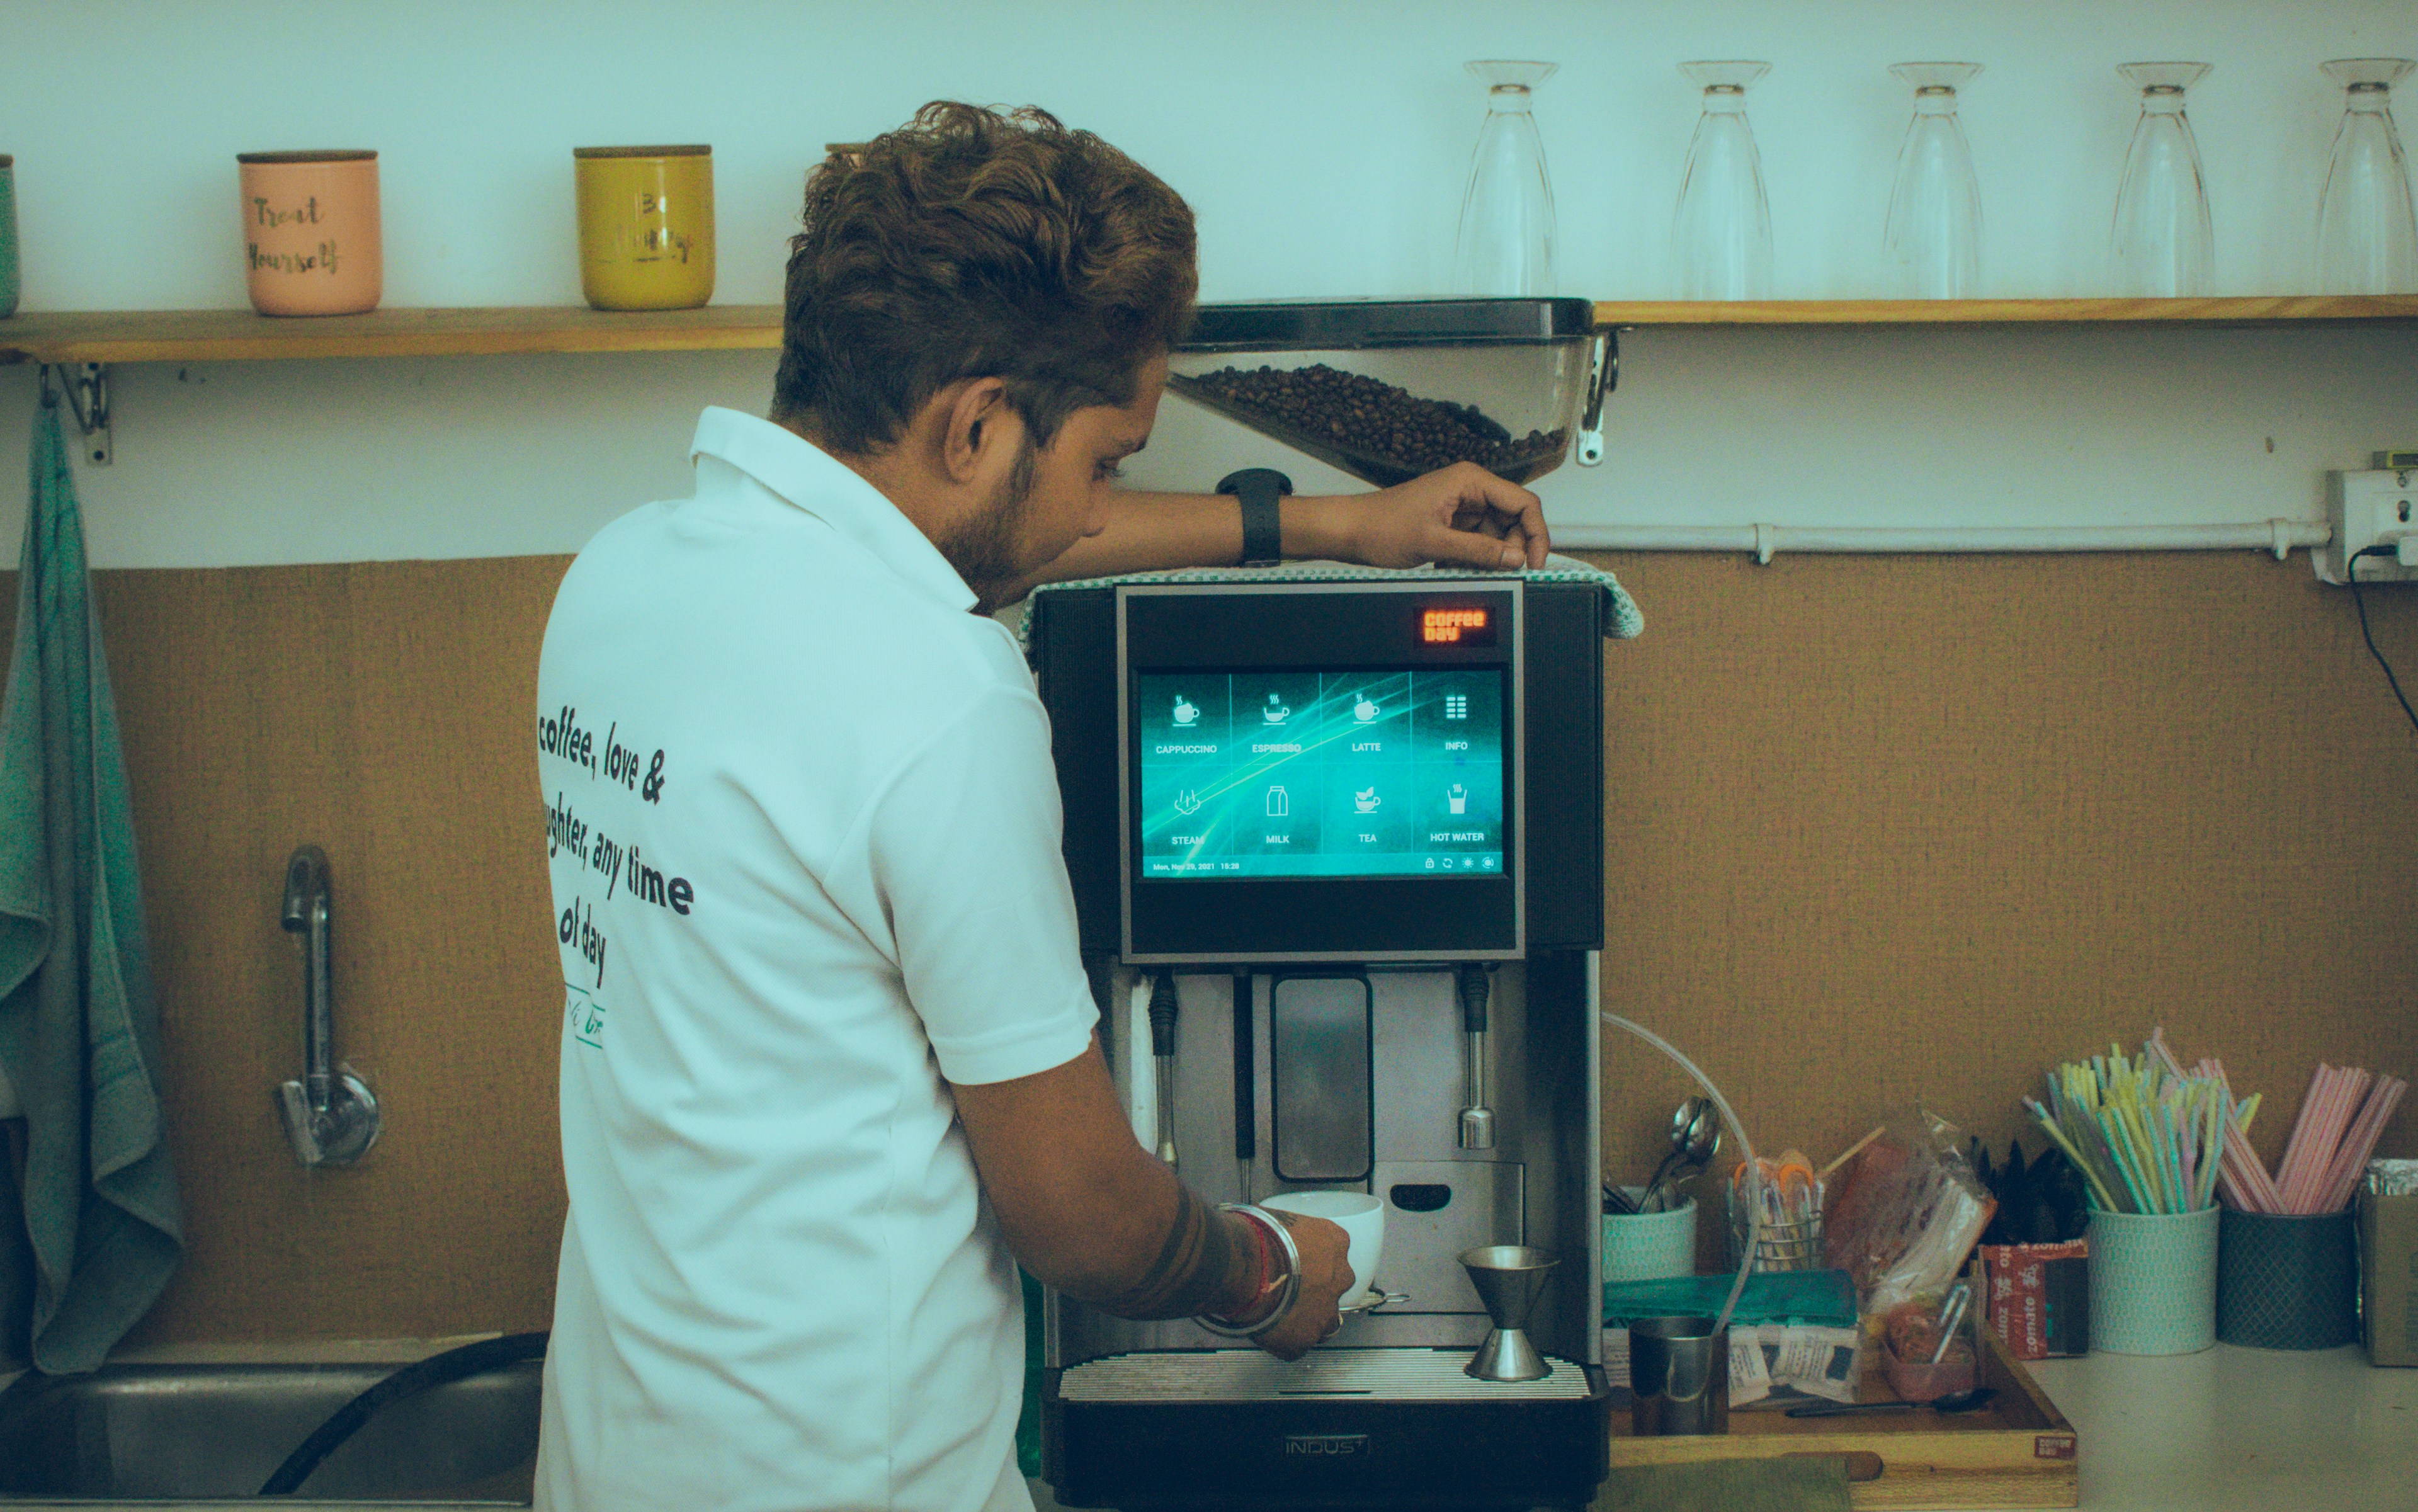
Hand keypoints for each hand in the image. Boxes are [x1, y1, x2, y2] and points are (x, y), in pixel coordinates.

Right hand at [1251, 1211, 1353, 1361]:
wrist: (1248, 1265)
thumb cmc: (1257, 1237)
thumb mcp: (1280, 1219)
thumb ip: (1289, 1234)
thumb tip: (1271, 1235)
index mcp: (1334, 1242)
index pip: (1334, 1254)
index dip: (1314, 1262)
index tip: (1299, 1265)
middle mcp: (1339, 1277)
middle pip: (1333, 1289)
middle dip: (1315, 1292)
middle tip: (1289, 1291)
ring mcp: (1326, 1310)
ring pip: (1322, 1322)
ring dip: (1306, 1320)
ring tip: (1279, 1316)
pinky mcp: (1306, 1338)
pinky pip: (1297, 1345)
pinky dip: (1284, 1341)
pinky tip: (1267, 1330)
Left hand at [1301, 462, 1549, 571]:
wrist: (1351, 530)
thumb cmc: (1381, 526)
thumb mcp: (1434, 543)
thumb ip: (1478, 551)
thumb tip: (1514, 559)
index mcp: (1470, 480)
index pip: (1524, 502)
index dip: (1536, 534)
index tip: (1534, 563)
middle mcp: (1470, 489)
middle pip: (1514, 520)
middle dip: (1511, 549)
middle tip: (1501, 573)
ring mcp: (1462, 506)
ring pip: (1497, 535)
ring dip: (1490, 557)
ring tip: (1468, 569)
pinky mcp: (1453, 523)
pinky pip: (1478, 543)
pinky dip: (1475, 559)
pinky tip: (1455, 567)